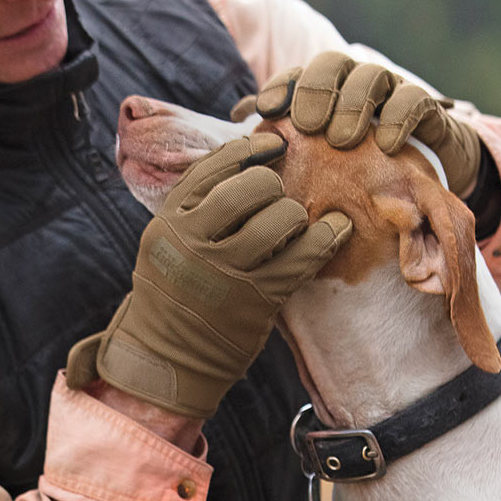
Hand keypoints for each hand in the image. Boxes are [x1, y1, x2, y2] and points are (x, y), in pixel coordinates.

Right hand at [67, 133, 351, 418]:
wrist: (165, 358)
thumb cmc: (175, 288)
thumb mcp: (170, 239)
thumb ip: (200, 204)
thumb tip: (253, 155)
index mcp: (170, 221)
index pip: (214, 167)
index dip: (250, 148)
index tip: (272, 142)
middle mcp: (194, 242)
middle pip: (251, 188)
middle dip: (273, 185)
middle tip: (277, 196)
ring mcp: (227, 272)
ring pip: (280, 219)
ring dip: (297, 214)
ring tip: (296, 222)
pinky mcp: (258, 300)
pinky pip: (303, 258)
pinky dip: (326, 239)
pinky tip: (336, 230)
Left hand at [232, 51, 482, 195]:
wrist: (426, 172)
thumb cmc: (360, 164)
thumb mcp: (319, 156)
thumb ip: (283, 136)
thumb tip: (235, 117)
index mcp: (326, 90)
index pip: (298, 74)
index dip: (280, 86)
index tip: (267, 110)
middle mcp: (355, 81)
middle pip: (332, 65)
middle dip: (316, 91)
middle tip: (308, 125)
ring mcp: (391, 89)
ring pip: (370, 76)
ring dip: (354, 106)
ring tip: (342, 140)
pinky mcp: (425, 106)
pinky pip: (412, 100)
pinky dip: (399, 119)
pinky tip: (387, 145)